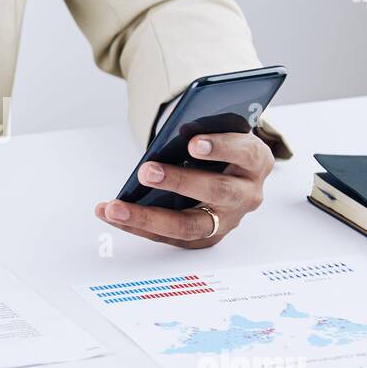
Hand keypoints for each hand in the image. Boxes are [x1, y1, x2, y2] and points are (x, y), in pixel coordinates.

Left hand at [94, 132, 273, 248]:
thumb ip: (203, 130)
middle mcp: (248, 194)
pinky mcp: (206, 237)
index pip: (245, 153)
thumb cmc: (220, 146)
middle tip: (146, 171)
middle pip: (217, 191)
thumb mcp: (219, 131)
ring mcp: (227, 220)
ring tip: (114, 207)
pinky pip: (169, 236)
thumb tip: (172, 132)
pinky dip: (137, 226)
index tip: (192, 142)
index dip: (221, 147)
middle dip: (179, 181)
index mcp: (256, 160)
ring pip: (189, 226)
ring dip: (148, 217)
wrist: (230, 170)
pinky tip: (110, 212)